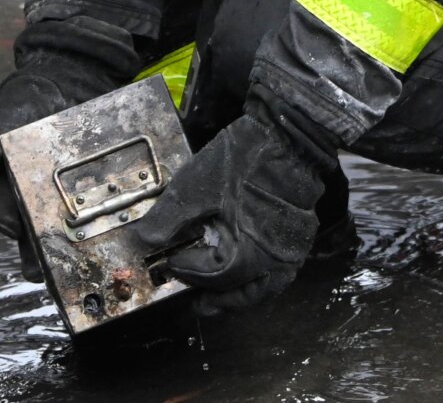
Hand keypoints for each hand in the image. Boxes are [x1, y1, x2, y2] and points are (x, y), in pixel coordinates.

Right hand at [0, 71, 68, 281]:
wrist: (54, 89)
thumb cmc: (17, 107)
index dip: (5, 222)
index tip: (15, 228)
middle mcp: (17, 195)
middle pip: (22, 229)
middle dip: (29, 252)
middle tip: (38, 272)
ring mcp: (42, 196)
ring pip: (44, 230)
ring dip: (50, 252)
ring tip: (59, 272)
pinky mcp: (66, 193)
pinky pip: (68, 214)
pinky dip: (76, 229)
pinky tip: (88, 243)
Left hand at [132, 97, 332, 314]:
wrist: (286, 137)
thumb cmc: (242, 161)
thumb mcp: (196, 185)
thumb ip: (170, 217)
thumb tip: (145, 240)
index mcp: (250, 250)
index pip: (213, 275)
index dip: (188, 271)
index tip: (170, 262)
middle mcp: (275, 259)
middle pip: (243, 292)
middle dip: (218, 299)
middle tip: (198, 304)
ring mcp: (291, 250)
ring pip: (265, 287)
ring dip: (241, 295)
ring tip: (221, 297)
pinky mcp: (297, 237)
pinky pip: (277, 272)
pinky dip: (259, 279)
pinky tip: (246, 272)